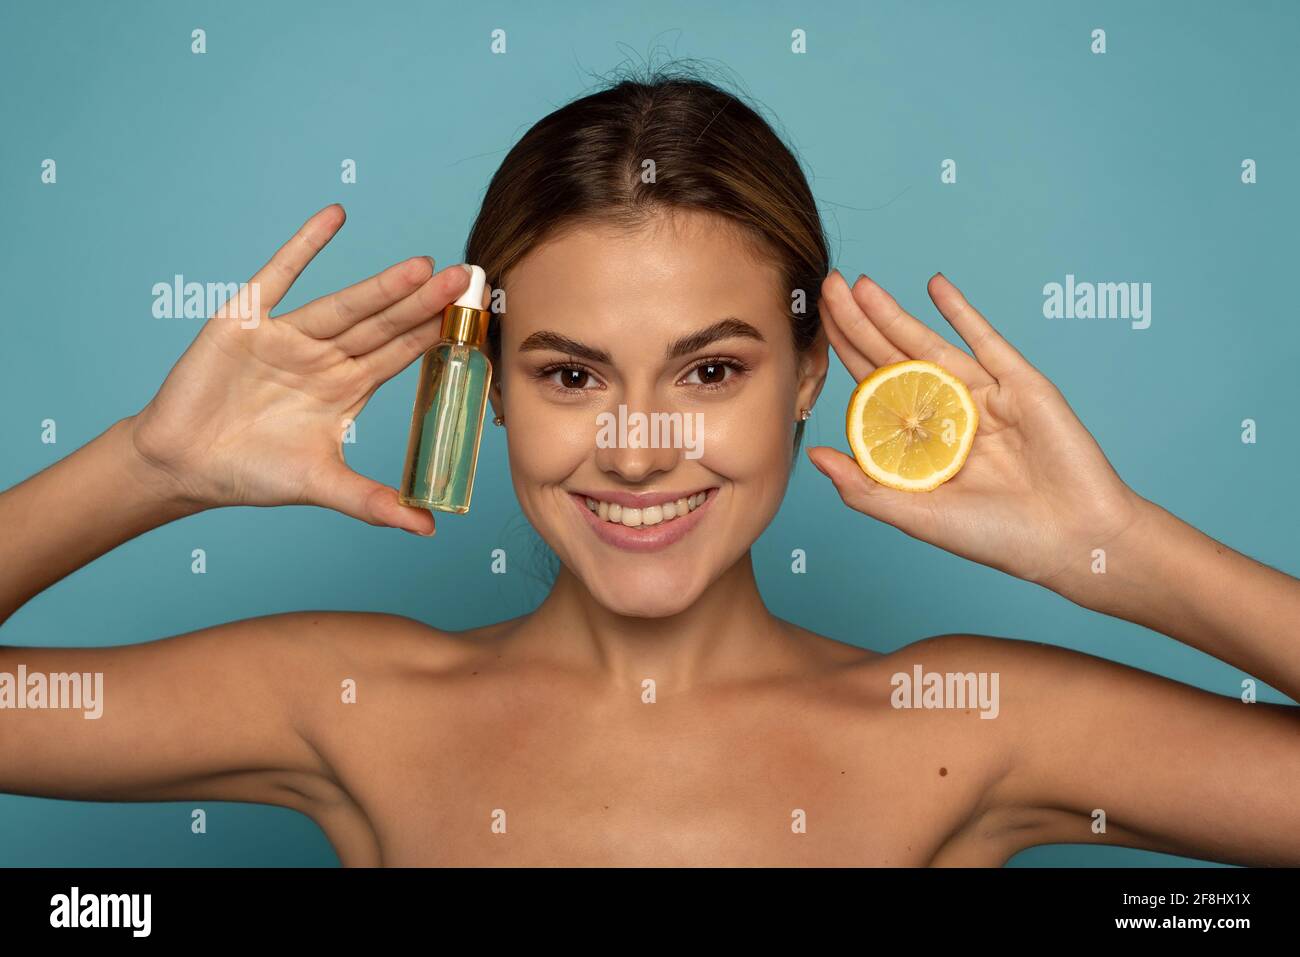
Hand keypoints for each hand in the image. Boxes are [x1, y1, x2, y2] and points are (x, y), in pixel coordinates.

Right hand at [128, 204, 474, 534]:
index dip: (435, 336)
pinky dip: (304, 246)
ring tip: (422, 266)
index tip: (474, 317)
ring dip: (381, 286)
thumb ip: (374, 502)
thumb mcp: (321, 485)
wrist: (182, 464)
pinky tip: (335, 217)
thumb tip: (428, 529)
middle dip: (423, 305)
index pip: (401, 354)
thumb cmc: (252, 471)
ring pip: (344, 305)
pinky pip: (279, 275)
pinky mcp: (247, 320)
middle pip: (383, 325)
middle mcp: (325, 356)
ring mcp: (289, 336)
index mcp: (347, 387)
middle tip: (465, 279)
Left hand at [807, 270, 1144, 592]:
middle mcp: (948, 414)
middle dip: (859, 323)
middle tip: (828, 286)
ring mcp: (984, 395)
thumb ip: (865, 488)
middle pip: (893, 357)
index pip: (873, 390)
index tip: (817, 325)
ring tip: (860, 285)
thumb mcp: (919, 516)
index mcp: (921, 445)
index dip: (845, 356)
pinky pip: (986, 340)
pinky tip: (935, 285)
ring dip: (894, 313)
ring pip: (928, 344)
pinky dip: (961, 312)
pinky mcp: (1021, 384)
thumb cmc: (998, 538)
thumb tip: (814, 455)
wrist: (1073, 539)